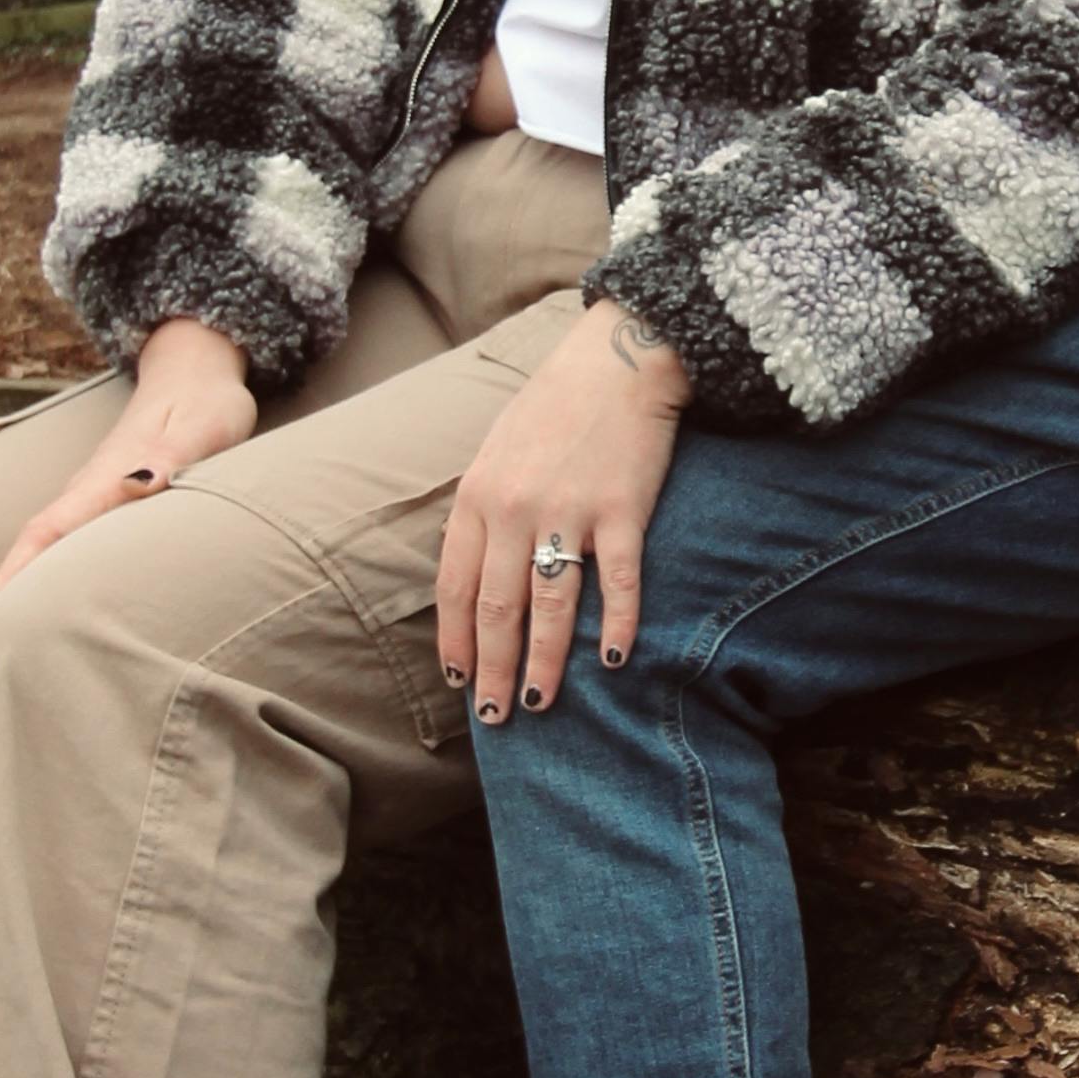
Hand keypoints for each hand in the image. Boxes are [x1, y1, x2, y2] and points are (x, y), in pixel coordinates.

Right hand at [0, 317, 256, 596]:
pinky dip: (59, 565)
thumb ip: (173, 453)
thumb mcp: (203, 427)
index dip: (22, 565)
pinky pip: (77, 536)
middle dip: (14, 587)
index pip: (53, 524)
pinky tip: (60, 596)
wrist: (198, 369)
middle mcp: (94, 484)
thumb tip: (143, 480)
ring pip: (57, 540)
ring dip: (33, 579)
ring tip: (15, 633)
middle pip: (42, 541)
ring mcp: (100, 489)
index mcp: (111, 473)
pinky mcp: (113, 495)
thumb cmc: (207, 403)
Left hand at [437, 298, 692, 718]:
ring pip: (551, 607)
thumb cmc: (554, 408)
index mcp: (478, 496)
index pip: (455, 587)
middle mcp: (515, 509)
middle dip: (494, 671)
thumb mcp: (496, 453)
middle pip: (498, 610)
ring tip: (540, 705)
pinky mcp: (622, 510)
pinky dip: (617, 626)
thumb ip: (482, 512)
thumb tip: (472, 576)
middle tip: (496, 718)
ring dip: (545, 664)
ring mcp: (569, 512)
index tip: (460, 681)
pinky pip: (617, 582)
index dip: (456, 642)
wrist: (618, 359)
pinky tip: (613, 662)